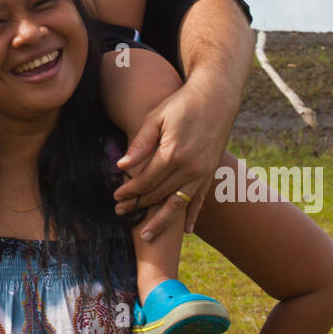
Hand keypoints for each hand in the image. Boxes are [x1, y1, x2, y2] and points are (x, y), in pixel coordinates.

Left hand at [112, 81, 230, 236]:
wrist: (216, 97)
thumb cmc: (181, 104)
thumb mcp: (156, 117)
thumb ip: (140, 144)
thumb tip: (122, 165)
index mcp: (173, 153)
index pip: (146, 181)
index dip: (130, 190)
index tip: (116, 197)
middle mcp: (190, 168)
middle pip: (159, 195)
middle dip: (138, 205)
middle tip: (121, 213)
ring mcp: (203, 173)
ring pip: (178, 205)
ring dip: (161, 221)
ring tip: (145, 236)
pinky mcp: (211, 173)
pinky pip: (200, 201)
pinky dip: (192, 217)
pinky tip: (184, 231)